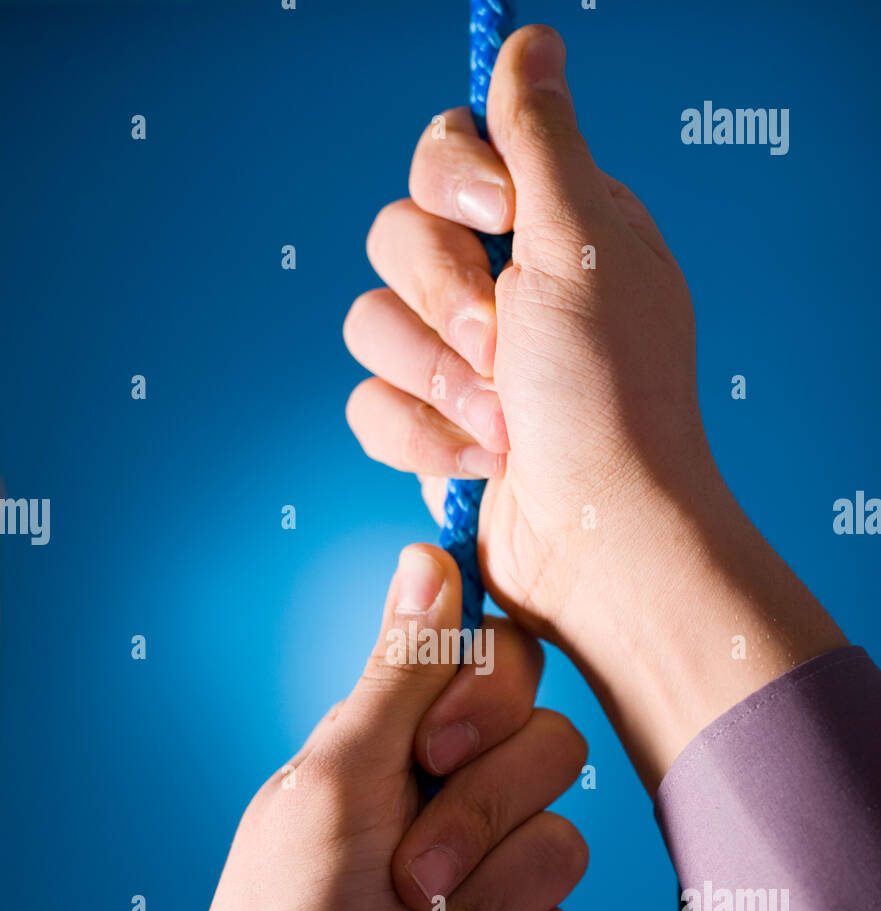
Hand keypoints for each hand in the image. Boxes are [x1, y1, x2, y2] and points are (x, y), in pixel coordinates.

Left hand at [174, 543, 586, 910]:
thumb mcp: (335, 779)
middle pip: (556, 752)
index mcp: (412, 736)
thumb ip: (398, 673)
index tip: (431, 750)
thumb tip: (429, 552)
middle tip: (399, 879)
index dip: (491, 701)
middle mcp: (465, 792)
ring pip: (566, 853)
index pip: (510, 661)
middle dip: (474, 830)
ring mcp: (498, 874)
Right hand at [343, 25, 844, 787]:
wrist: (596, 536)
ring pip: (368, 323)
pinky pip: (368, 405)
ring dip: (437, 379)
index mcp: (547, 228)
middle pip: (394, 234)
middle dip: (445, 297)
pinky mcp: (430, 427)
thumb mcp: (582, 244)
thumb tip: (530, 41)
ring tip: (502, 423)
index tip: (498, 215)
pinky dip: (422, 438)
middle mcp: (499, 286)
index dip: (453, 179)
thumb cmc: (609, 395)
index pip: (448, 153)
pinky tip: (481, 463)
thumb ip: (541, 139)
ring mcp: (460, 362)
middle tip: (505, 345)